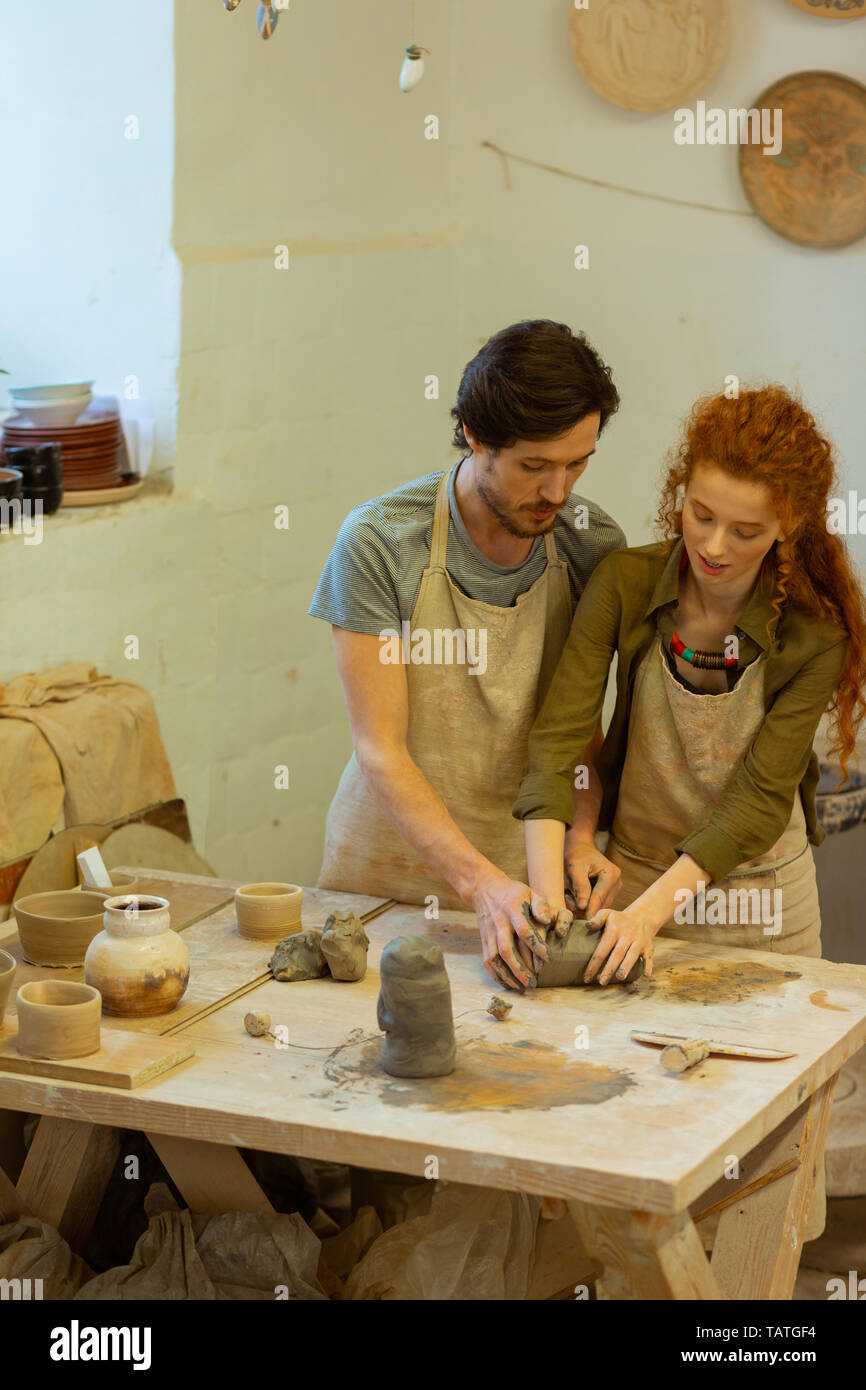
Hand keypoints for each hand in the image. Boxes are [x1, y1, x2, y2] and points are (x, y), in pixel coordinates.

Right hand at [471, 874, 569, 992]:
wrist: (485, 889)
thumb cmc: (513, 892)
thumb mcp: (530, 891)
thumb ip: (541, 905)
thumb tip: (547, 920)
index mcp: (512, 910)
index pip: (524, 931)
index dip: (536, 946)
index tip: (548, 959)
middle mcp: (499, 923)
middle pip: (507, 950)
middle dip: (520, 969)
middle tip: (533, 983)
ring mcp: (489, 933)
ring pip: (495, 959)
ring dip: (507, 975)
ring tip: (521, 987)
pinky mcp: (484, 940)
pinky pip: (488, 961)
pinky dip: (496, 975)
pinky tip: (508, 984)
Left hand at [564, 839, 621, 919]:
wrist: (580, 848)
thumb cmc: (575, 855)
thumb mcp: (574, 868)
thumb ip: (580, 886)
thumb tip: (583, 907)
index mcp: (611, 874)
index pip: (600, 897)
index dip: (590, 910)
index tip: (584, 923)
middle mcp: (617, 882)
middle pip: (601, 905)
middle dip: (584, 909)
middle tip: (566, 902)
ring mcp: (615, 889)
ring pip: (600, 907)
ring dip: (584, 908)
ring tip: (568, 896)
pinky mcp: (610, 893)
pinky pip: (599, 905)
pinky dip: (586, 905)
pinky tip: (575, 897)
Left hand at [581, 907, 654, 984]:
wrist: (642, 916)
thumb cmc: (619, 920)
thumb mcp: (607, 914)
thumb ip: (597, 919)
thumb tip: (587, 925)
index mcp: (614, 930)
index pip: (602, 949)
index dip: (594, 964)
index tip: (587, 977)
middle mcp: (627, 936)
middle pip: (617, 954)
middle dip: (609, 968)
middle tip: (602, 981)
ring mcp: (639, 941)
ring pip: (632, 955)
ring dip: (626, 967)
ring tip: (619, 978)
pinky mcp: (649, 946)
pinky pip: (649, 956)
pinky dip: (648, 965)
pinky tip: (645, 975)